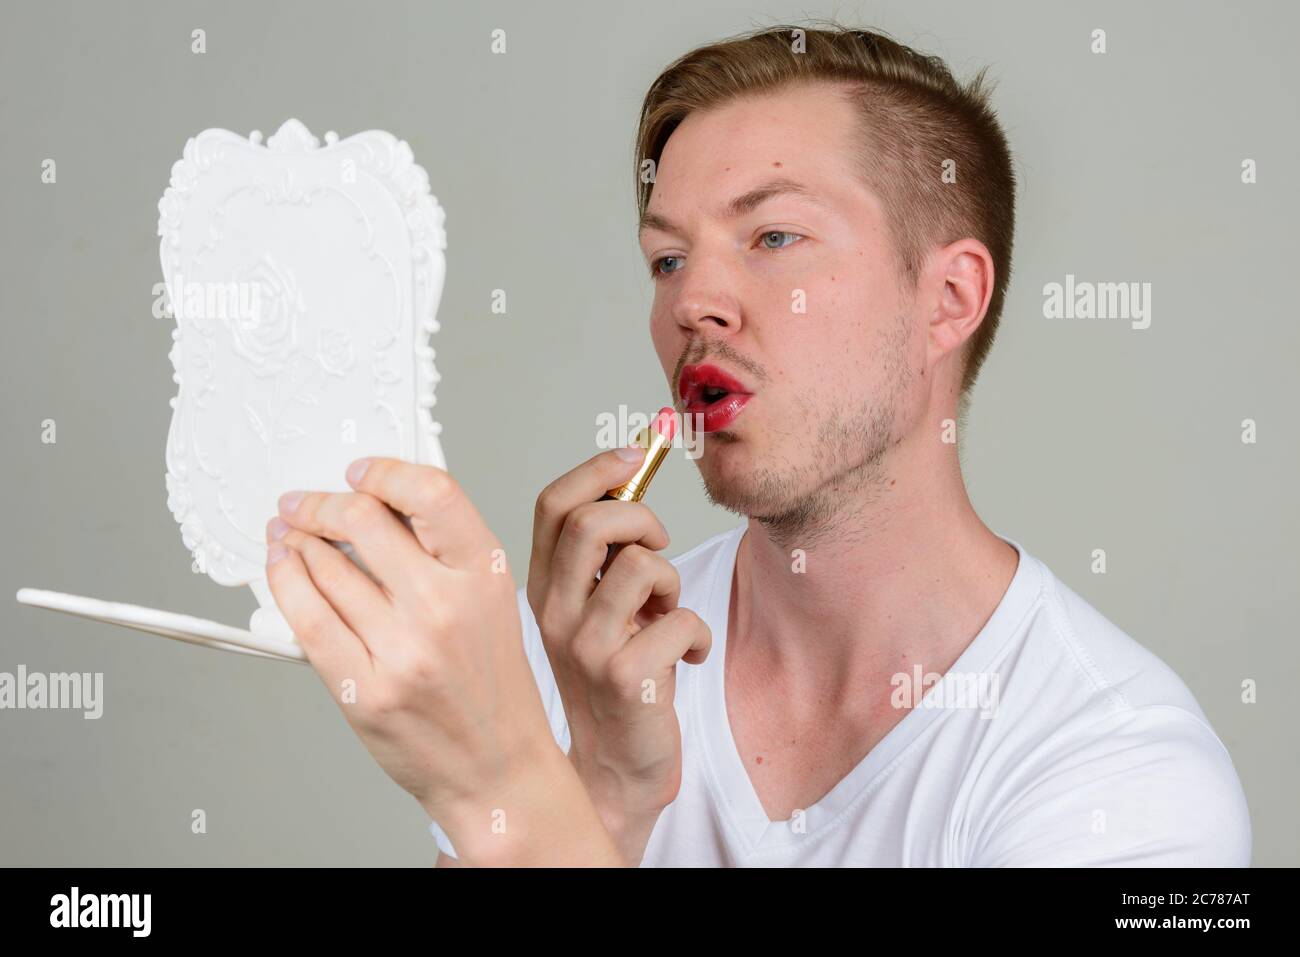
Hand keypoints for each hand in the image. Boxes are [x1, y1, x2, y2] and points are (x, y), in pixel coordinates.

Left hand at [266, 457, 621, 865]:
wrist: (497, 766)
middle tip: (302, 503)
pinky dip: (285, 583)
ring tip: (286, 534)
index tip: (358, 472)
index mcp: (485, 575)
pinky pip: (307, 618)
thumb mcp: (492, 602)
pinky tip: (282, 569)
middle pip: (362, 520)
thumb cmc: (491, 683)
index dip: (383, 472)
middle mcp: (446, 606)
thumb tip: (370, 505)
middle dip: (319, 504)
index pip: (430, 492)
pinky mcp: (365, 688)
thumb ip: (442, 553)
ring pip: (325, 565)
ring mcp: (404, 650)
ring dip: (294, 540)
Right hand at [528, 446, 711, 864]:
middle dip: (644, 519)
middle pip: (592, 523)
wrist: (611, 767)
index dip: (599, 470)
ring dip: (673, 582)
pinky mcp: (624, 678)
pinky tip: (685, 658)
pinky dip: (696, 635)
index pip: (553, 505)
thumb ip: (605, 558)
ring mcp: (585, 647)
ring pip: (643, 566)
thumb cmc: (613, 678)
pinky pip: (681, 621)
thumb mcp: (598, 610)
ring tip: (668, 614)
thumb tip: (631, 481)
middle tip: (660, 547)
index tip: (637, 456)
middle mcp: (554, 613)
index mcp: (544, 588)